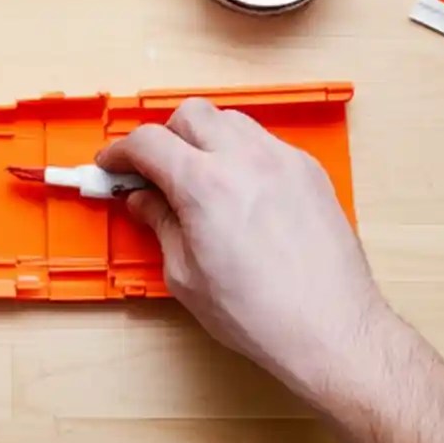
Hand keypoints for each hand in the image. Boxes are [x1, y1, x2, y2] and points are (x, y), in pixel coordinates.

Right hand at [97, 98, 388, 398]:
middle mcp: (245, 159)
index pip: (148, 142)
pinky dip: (242, 153)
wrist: (330, 328)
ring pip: (231, 120)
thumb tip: (143, 201)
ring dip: (205, 138)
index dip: (120, 152)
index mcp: (205, 185)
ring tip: (198, 177)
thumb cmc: (260, 314)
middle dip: (164, 136)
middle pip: (190, 114)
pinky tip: (239, 190)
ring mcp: (283, 160)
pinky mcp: (310, 171)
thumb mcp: (186, 276)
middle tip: (154, 171)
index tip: (113, 166)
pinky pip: (265, 142)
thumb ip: (161, 226)